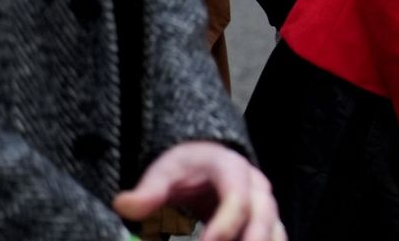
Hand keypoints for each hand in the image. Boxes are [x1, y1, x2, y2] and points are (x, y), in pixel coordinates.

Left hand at [112, 142, 281, 240]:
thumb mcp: (165, 171)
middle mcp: (256, 187)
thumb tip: (124, 204)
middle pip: (264, 215)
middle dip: (251, 240)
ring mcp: (264, 205)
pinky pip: (275, 238)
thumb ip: (148, 189)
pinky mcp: (265, 223)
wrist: (205, 165)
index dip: (225, 223)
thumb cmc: (186, 169)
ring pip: (275, 230)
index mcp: (232, 168)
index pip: (237, 195)